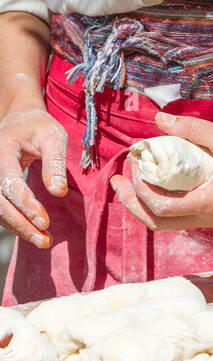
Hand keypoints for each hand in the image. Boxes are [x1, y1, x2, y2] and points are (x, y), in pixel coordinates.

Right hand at [0, 106, 67, 247]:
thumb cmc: (38, 126)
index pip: (10, 184)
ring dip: (19, 228)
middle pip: (0, 204)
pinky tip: (34, 232)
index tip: (45, 221)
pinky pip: (1, 209)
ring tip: (44, 241)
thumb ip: (55, 163)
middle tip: (45, 240)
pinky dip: (16, 222)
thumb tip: (58, 192)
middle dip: (22, 224)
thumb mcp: (53, 136)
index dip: (27, 205)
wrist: (19, 119)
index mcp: (2, 152)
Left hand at [109, 112, 212, 230]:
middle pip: (157, 223)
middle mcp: (207, 217)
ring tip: (130, 184)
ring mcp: (211, 219)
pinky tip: (156, 186)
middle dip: (132, 204)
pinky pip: (179, 217)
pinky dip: (161, 205)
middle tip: (117, 182)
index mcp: (208, 203)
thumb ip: (192, 130)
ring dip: (144, 206)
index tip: (133, 166)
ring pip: (167, 223)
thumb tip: (159, 119)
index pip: (161, 208)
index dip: (140, 190)